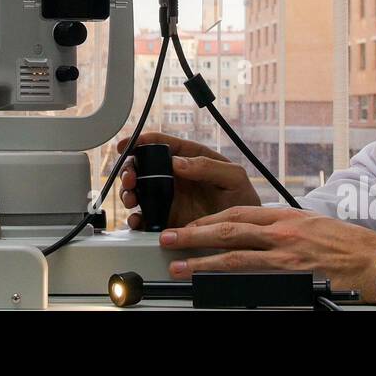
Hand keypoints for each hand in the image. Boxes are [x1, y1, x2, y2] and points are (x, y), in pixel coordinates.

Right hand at [117, 131, 259, 229]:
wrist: (246, 234)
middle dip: (130, 169)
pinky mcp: (166, 219)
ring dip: (128, 193)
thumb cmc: (243, 200)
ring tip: (132, 198)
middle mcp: (175, 177)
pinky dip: (136, 219)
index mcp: (191, 160)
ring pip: (138, 191)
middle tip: (130, 178)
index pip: (163, 144)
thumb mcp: (234, 177)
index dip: (143, 141)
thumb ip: (209, 166)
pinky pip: (144, 218)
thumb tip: (178, 161)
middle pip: (143, 167)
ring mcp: (168, 198)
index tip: (128, 144)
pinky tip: (138, 220)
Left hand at [158, 205, 375, 303]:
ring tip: (178, 264)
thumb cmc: (350, 245)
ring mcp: (284, 252)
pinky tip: (212, 283)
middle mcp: (281, 230)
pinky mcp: (291, 273)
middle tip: (170, 237)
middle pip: (228, 228)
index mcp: (286, 215)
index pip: (239, 212)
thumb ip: (285, 227)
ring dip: (201, 258)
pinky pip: (253, 275)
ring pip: (233, 253)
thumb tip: (261, 232)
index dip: (211, 218)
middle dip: (194, 232)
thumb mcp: (313, 224)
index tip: (194, 225)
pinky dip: (229, 278)